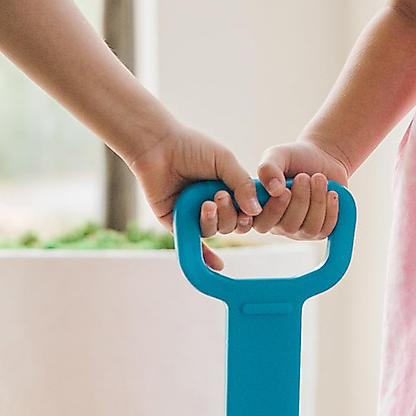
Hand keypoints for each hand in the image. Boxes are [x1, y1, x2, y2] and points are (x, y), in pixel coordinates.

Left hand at [128, 124, 259, 270]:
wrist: (158, 148)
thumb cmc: (191, 147)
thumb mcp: (224, 161)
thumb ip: (242, 184)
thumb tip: (256, 210)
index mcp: (227, 188)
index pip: (245, 210)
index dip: (249, 212)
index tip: (249, 204)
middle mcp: (212, 203)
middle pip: (231, 224)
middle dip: (228, 214)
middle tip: (219, 196)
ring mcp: (195, 214)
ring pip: (213, 231)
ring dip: (213, 221)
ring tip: (206, 204)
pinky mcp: (177, 223)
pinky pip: (193, 244)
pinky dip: (205, 257)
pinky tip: (218, 267)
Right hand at [201, 139, 349, 241]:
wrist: (323, 157)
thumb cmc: (296, 158)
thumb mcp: (278, 156)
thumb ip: (268, 168)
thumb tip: (274, 189)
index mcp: (261, 210)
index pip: (262, 224)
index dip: (273, 211)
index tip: (284, 191)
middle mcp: (278, 225)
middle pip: (288, 226)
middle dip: (299, 200)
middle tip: (304, 176)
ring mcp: (300, 230)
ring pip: (308, 227)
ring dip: (316, 201)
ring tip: (319, 178)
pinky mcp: (320, 230)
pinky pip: (325, 229)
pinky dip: (330, 209)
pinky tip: (331, 192)